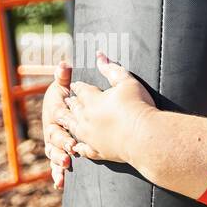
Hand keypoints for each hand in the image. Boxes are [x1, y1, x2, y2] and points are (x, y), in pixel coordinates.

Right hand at [41, 60, 75, 189]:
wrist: (61, 106)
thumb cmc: (64, 95)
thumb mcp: (63, 85)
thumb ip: (63, 77)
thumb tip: (65, 63)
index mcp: (53, 114)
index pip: (56, 122)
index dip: (63, 131)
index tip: (72, 140)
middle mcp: (50, 129)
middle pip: (54, 140)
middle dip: (62, 148)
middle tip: (71, 154)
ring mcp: (53, 143)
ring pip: (53, 154)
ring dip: (58, 163)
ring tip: (67, 168)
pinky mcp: (58, 152)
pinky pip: (55, 165)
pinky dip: (56, 175)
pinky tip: (60, 185)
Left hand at [55, 51, 156, 166]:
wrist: (144, 137)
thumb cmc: (137, 107)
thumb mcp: (127, 82)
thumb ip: (112, 69)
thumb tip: (100, 55)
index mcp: (92, 99)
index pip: (81, 90)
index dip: (78, 86)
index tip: (75, 85)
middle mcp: (86, 117)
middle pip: (74, 108)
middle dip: (70, 103)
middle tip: (66, 101)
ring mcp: (90, 136)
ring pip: (73, 128)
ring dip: (68, 123)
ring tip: (62, 120)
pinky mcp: (97, 151)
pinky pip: (83, 149)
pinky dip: (78, 147)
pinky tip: (77, 147)